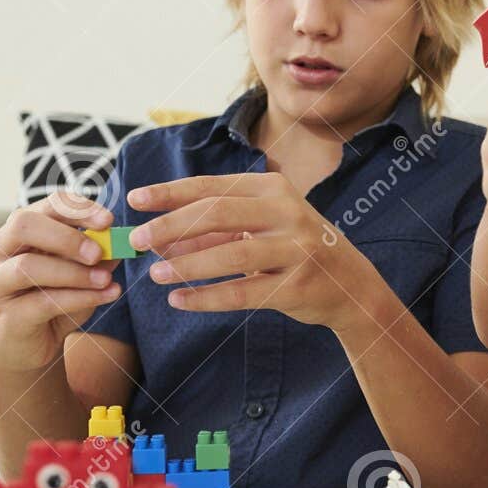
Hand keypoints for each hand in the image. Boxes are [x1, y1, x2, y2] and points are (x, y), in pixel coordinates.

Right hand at [0, 194, 120, 372]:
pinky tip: (107, 296)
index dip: (78, 209)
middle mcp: (0, 250)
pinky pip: (42, 301)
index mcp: (19, 230)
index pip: (46, 206)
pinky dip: (79, 298)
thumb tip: (122, 241)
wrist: (30, 347)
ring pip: (28, 267)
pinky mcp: (7, 315)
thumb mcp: (80, 273)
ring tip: (106, 279)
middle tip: (99, 252)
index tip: (108, 221)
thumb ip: (98, 255)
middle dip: (66, 237)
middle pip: (25, 225)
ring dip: (73, 272)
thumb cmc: (54, 300)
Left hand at [128, 173, 383, 333]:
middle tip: (139, 240)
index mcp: (274, 188)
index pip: (213, 186)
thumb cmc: (296, 249)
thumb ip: (217, 229)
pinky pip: (243, 293)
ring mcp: (296, 249)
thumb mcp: (263, 227)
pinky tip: (179, 300)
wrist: (351, 286)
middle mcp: (288, 213)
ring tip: (155, 274)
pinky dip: (207, 298)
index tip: (136, 199)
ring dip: (187, 264)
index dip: (170, 192)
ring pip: (231, 254)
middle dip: (172, 226)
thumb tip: (160, 238)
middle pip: (218, 213)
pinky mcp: (297, 286)